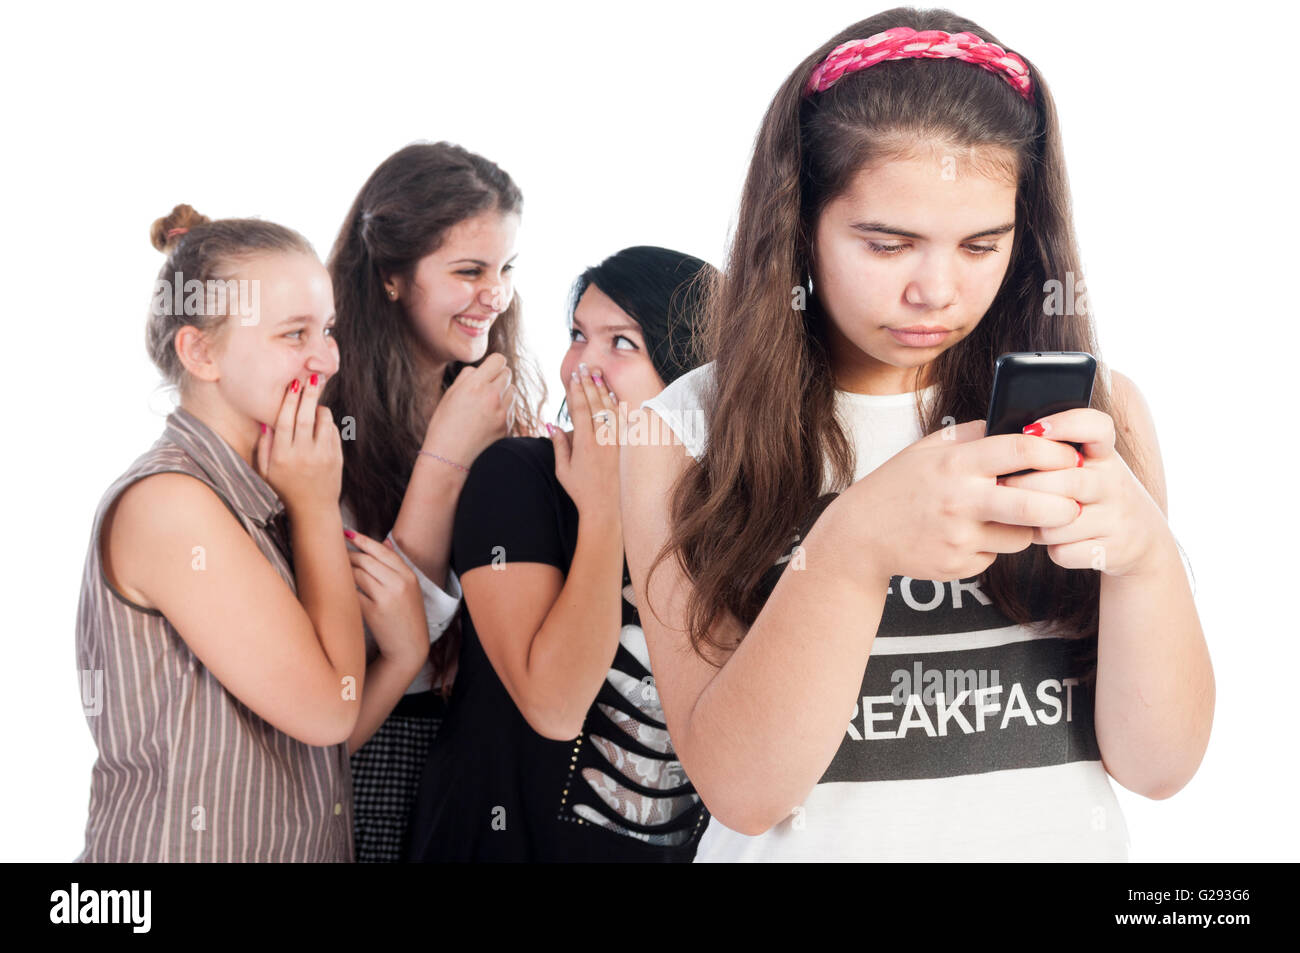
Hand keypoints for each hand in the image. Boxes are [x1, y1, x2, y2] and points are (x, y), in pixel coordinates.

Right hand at [255, 375, 341, 514]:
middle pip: (306, 417)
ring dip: (321, 408)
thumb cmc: (284, 488)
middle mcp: (302, 455)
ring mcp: (321, 457)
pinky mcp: (336, 459)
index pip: (285, 422)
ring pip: (323, 423)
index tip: (294, 384)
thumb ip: (264, 446)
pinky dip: (329, 423)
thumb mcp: (265, 471)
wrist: (312, 509)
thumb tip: (266, 421)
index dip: (289, 401)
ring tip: (316, 402)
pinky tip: (322, 421)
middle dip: (309, 395)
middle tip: (313, 378)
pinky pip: (333, 433)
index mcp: (281, 456)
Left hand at [345, 528, 428, 667]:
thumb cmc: (407, 617)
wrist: (410, 647)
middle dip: (349, 554)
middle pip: (367, 560)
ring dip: (343, 569)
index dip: (363, 540)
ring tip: (334, 568)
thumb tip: (384, 542)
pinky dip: (343, 587)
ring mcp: (386, 598)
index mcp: (409, 576)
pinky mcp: (372, 612)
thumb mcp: (410, 589)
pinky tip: (336, 586)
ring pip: (357, 574)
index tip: (347, 533)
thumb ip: (397, 566)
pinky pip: (352, 592)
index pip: (382, 551)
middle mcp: (399, 584)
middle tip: (336, 552)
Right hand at [423, 352, 514, 467]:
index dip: (493, 364)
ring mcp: (502, 413)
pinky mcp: (508, 426)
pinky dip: (504, 408)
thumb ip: (467, 377)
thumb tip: (480, 369)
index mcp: (475, 385)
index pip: (498, 360)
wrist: (449, 458)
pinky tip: (488, 418)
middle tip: (485, 387)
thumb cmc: (444, 425)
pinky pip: (512, 408)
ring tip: (486, 404)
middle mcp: (492, 397)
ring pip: (513, 390)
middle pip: (508, 373)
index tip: (487, 371)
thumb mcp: (450, 395)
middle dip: (498, 376)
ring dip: (503, 392)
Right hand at [546, 362, 619, 520]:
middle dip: (588, 383)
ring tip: (596, 373)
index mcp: (585, 444)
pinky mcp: (623, 446)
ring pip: (609, 409)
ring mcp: (615, 442)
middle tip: (584, 367)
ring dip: (602, 389)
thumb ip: (559, 444)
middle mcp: (602, 440)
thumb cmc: (581, 491)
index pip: (580, 409)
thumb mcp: (563, 470)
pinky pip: (621, 420)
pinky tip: (611, 394)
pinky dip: (615, 405)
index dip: (576, 390)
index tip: (573, 376)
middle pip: (595, 404)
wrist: (606, 508)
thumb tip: (551, 423)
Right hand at [839, 418, 1082, 582]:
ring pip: (1021, 537)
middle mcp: (959, 500)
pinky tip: (966, 536)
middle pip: (1034, 504)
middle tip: (1074, 503)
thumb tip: (1022, 425)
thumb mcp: (930, 449)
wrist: (861, 534)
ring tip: (1009, 516)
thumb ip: (975, 437)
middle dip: (1065, 506)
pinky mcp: (957, 565)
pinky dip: (991, 547)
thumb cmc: (899, 485)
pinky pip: (994, 557)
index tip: (1071, 457)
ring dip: (1025, 528)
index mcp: (956, 464)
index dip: (1055, 452)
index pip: (1020, 450)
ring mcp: (958, 537)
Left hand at [997, 410, 1168, 576]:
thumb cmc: (1094, 496)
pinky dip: (1051, 549)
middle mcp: (1114, 483)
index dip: (1066, 424)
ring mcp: (1117, 517)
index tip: (1033, 430)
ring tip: (1028, 519)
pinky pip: (1065, 551)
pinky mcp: (1113, 550)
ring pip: (1061, 520)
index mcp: (1104, 456)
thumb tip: (998, 446)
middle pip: (1068, 480)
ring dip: (1036, 523)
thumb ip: (1053, 455)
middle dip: (1027, 485)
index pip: (1096, 427)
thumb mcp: (1087, 468)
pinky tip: (1054, 542)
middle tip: (1001, 486)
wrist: (1143, 540)